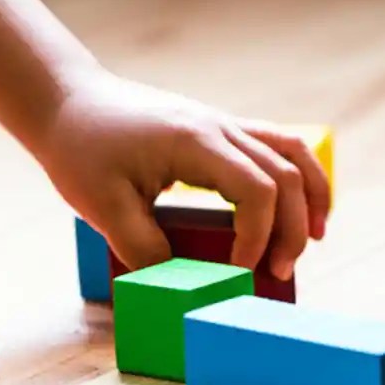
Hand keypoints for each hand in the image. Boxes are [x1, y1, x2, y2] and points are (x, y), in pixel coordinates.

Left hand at [30, 69, 331, 277]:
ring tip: (316, 239)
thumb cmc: (80, 150)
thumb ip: (141, 247)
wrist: (68, 102)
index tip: (238, 272)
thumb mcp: (101, 207)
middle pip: (285, 174)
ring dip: (311, 196)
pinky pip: (273, 147)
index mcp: (194, 142)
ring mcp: (221, 124)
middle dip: (292, 229)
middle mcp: (218, 127)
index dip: (258, 237)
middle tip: (278, 275)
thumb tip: (180, 282)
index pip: (255, 191)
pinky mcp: (216, 130)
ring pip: (291, 152)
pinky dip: (294, 177)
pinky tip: (294, 207)